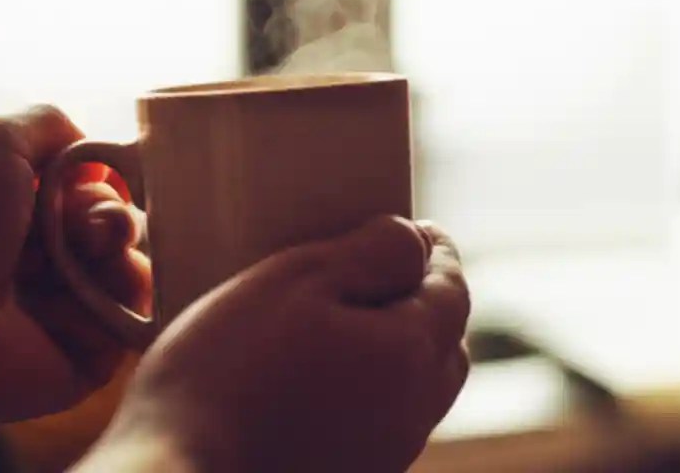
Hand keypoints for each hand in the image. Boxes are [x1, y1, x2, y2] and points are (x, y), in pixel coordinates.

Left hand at [0, 106, 151, 422]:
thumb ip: (48, 122)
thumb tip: (95, 152)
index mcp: (14, 217)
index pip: (93, 193)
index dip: (103, 185)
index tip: (90, 185)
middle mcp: (37, 266)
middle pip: (118, 234)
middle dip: (115, 223)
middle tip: (88, 233)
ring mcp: (60, 317)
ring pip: (132, 278)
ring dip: (119, 264)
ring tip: (81, 270)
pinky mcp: (80, 365)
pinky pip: (130, 330)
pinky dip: (113, 310)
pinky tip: (78, 307)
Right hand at [78, 216, 469, 472]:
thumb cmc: (227, 372)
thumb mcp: (296, 281)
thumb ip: (369, 253)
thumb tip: (415, 241)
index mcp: (410, 356)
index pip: (453, 291)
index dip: (440, 252)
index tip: (420, 230)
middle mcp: (410, 415)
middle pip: (444, 346)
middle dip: (429, 302)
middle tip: (389, 270)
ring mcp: (380, 456)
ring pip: (415, 391)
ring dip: (398, 349)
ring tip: (350, 320)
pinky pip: (378, 424)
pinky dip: (368, 389)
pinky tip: (318, 376)